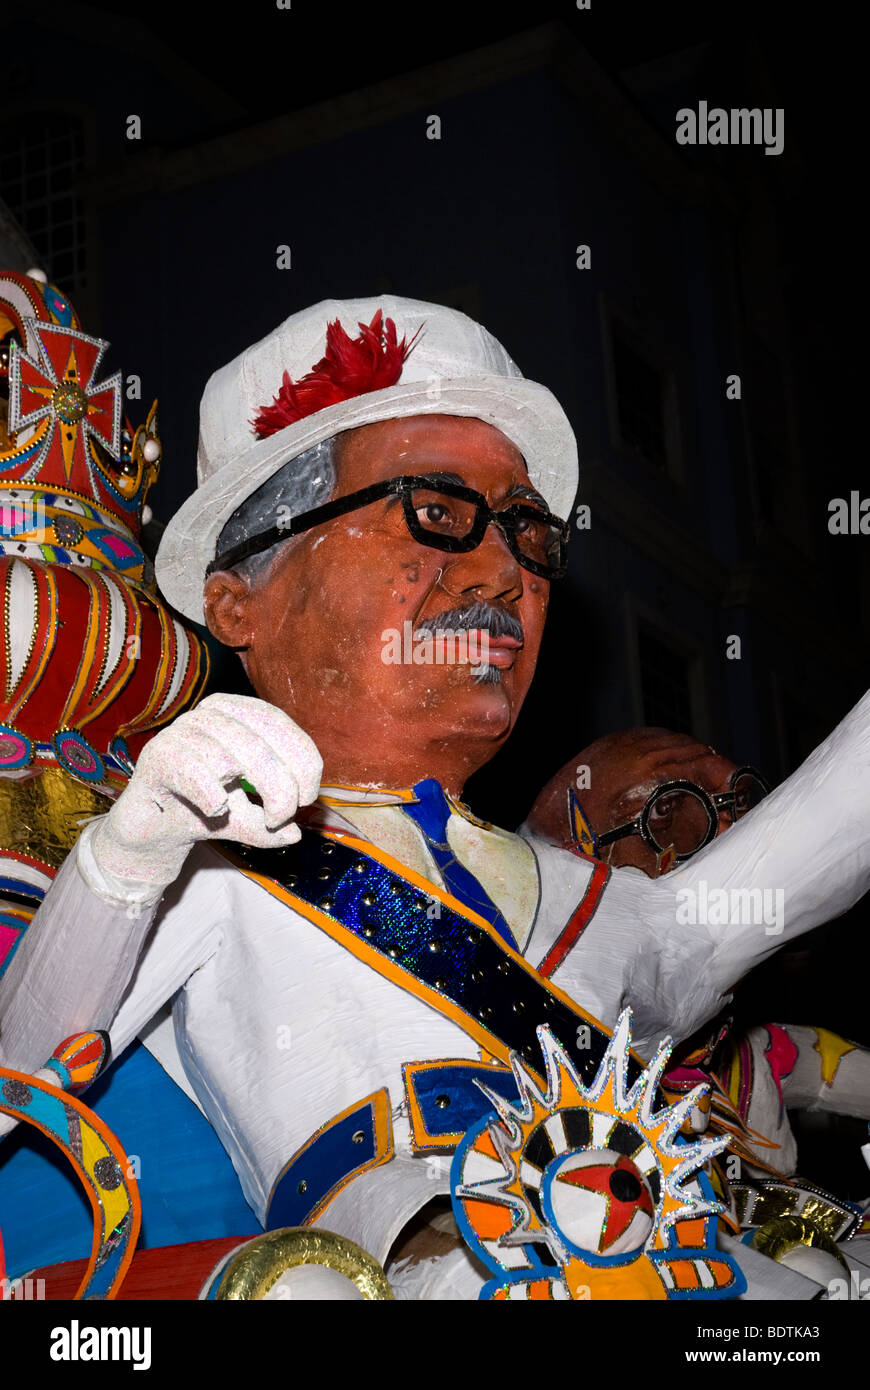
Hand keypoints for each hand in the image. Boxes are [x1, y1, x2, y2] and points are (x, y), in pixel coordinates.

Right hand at [90, 693, 321, 889]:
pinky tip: (215, 810)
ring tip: (246, 818)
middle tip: (280, 819)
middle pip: (259, 744)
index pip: (278, 722)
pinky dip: (212, 797)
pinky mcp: (156, 755)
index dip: (303, 760)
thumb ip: (271, 823)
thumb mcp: (247, 819)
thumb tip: (295, 834)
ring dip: (248, 799)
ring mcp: (179, 731)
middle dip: (281, 788)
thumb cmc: (202, 812)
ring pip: (230, 758)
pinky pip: (196, 771)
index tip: (307, 798)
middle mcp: (208, 714)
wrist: (151, 830)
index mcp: (236, 714)